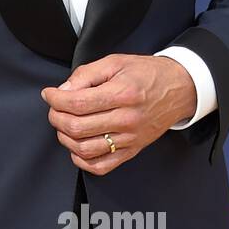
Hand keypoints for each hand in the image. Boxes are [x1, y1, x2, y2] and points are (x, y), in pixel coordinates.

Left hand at [42, 54, 195, 174]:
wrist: (180, 89)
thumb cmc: (148, 74)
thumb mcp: (115, 62)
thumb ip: (86, 74)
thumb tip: (63, 90)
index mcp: (122, 94)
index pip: (77, 103)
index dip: (55, 99)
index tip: (49, 94)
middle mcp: (127, 119)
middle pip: (77, 127)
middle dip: (55, 117)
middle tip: (54, 108)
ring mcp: (130, 138)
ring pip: (85, 149)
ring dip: (65, 138)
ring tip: (64, 124)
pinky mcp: (132, 150)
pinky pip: (101, 166)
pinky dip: (82, 160)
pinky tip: (76, 147)